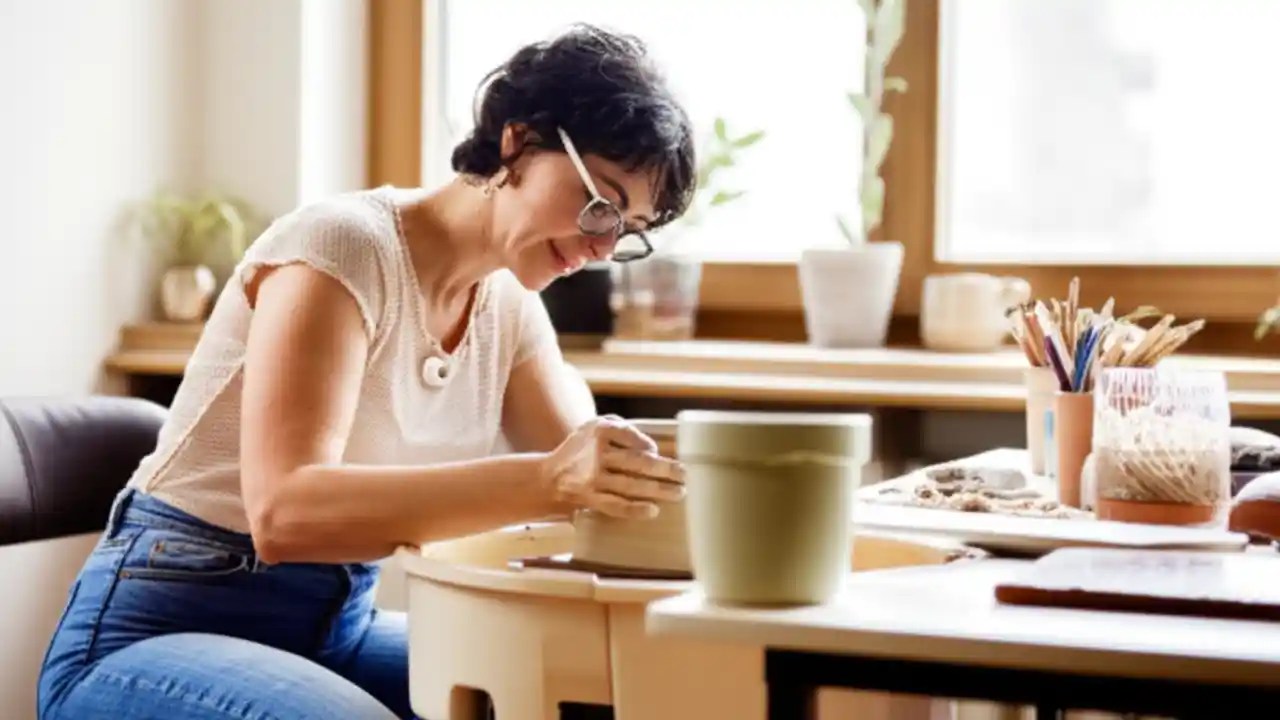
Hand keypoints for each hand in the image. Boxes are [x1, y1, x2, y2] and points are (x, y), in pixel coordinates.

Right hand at [540, 415, 684, 518]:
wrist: (550, 476)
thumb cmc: (582, 448)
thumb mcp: (595, 427)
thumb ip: (621, 429)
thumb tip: (651, 447)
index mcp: (600, 431)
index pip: (633, 439)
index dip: (649, 447)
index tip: (657, 454)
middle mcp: (596, 454)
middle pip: (637, 463)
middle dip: (665, 469)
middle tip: (685, 474)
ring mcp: (593, 479)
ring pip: (631, 485)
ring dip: (658, 490)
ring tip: (679, 492)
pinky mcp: (590, 499)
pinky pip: (616, 505)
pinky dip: (635, 509)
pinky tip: (653, 511)